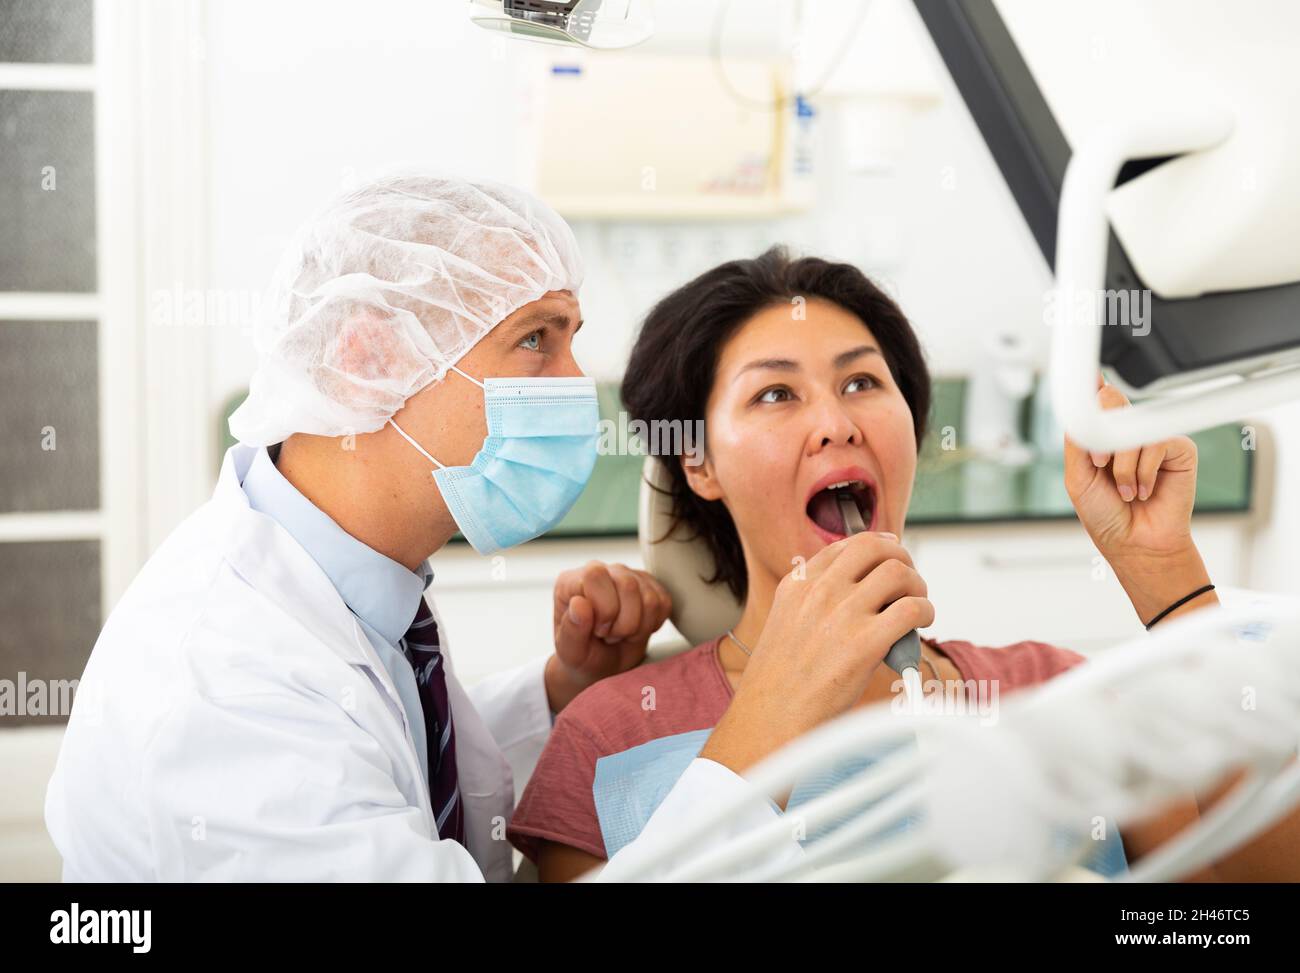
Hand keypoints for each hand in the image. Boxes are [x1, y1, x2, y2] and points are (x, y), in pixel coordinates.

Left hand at [544, 561, 672, 712]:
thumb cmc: (584, 655)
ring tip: (621, 633)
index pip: (595, 575)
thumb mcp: (572, 653)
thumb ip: (571, 630)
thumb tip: (579, 603)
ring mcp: (628, 576)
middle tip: (610, 635)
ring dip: (638, 627)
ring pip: (650, 598)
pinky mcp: (651, 586)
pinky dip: (653, 625)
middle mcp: (602, 572)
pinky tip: (637, 629)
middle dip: (624, 623)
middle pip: (628, 585)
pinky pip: (664, 603)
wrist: (604, 665)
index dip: (604, 609)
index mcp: (571, 582)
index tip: (598, 630)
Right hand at [700, 532, 933, 776]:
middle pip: (875, 548)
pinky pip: (913, 609)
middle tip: (908, 582)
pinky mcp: (865, 643)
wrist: (768, 720)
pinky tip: (921, 626)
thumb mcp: (783, 626)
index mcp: (796, 585)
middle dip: (901, 559)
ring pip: (899, 573)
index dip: (877, 546)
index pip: (845, 546)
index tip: (890, 554)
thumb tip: (857, 598)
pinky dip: (925, 612)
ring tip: (917, 607)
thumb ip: (813, 605)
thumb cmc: (776, 686)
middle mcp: (819, 591)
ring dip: (917, 586)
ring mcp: (842, 614)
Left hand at [1063, 374, 1216, 624]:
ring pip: (1131, 428)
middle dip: (1100, 435)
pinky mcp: (1178, 447)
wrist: (1135, 542)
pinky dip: (1143, 471)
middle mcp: (1127, 430)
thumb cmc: (1104, 513)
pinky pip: (1155, 442)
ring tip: (1124, 490)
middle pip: (1111, 400)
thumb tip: (1082, 400)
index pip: (1093, 397)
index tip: (1086, 366)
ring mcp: (1153, 436)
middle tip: (1100, 464)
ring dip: (1121, 467)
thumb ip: (1079, 437)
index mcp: (1100, 433)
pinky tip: (1144, 489)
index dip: (1089, 379)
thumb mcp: (1077, 475)